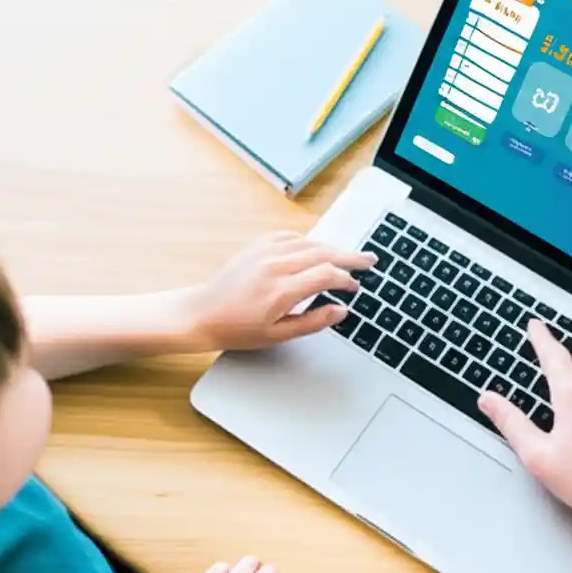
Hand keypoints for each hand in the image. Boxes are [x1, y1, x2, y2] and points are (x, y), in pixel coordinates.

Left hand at [182, 232, 376, 350]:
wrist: (202, 314)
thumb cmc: (238, 328)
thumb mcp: (278, 335)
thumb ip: (313, 322)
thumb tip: (340, 310)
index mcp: (281, 289)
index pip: (327, 275)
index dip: (346, 281)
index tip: (354, 288)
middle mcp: (275, 265)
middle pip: (323, 253)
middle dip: (349, 257)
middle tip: (369, 260)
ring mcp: (265, 252)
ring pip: (309, 242)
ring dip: (332, 248)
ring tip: (348, 256)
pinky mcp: (257, 246)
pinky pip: (290, 237)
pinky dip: (308, 241)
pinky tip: (317, 248)